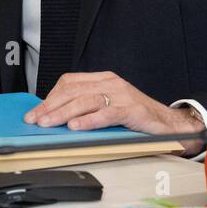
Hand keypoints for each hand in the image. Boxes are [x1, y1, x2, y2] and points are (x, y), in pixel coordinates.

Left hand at [23, 71, 206, 150]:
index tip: (36, 112)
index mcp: (104, 80)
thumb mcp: (109, 107)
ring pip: (86, 100)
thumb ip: (88, 107)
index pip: (70, 82)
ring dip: (63, 113)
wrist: (170, 124)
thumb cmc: (138, 117)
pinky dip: (88, 120)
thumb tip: (57, 117)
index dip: (50, 97)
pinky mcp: (131, 109)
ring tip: (49, 123)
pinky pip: (106, 113)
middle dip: (51, 106)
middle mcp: (111, 83)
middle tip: (36, 119)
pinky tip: (76, 127)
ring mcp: (122, 95)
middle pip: (73, 91)